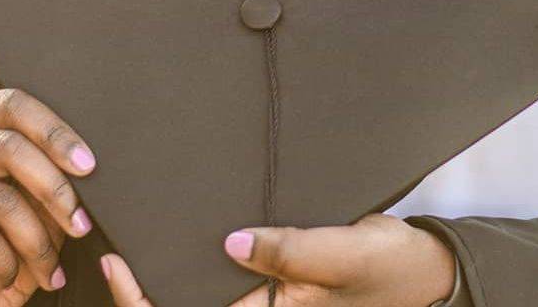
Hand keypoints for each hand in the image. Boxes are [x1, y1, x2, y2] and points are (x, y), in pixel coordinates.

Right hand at [0, 87, 97, 306]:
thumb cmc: (8, 248)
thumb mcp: (37, 209)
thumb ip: (52, 180)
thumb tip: (87, 168)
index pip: (13, 105)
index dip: (53, 130)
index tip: (87, 165)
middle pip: (10, 148)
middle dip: (55, 189)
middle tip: (81, 224)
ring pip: (0, 199)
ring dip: (37, 242)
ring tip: (52, 269)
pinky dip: (7, 264)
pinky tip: (8, 278)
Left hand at [99, 213, 456, 306]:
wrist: (424, 271)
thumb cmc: (387, 267)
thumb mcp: (343, 253)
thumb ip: (290, 251)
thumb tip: (230, 243)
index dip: (143, 300)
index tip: (118, 264)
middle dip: (146, 292)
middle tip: (113, 249)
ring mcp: (269, 305)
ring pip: (204, 298)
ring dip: (169, 281)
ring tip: (140, 239)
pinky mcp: (277, 290)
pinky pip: (228, 285)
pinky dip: (201, 265)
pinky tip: (188, 236)